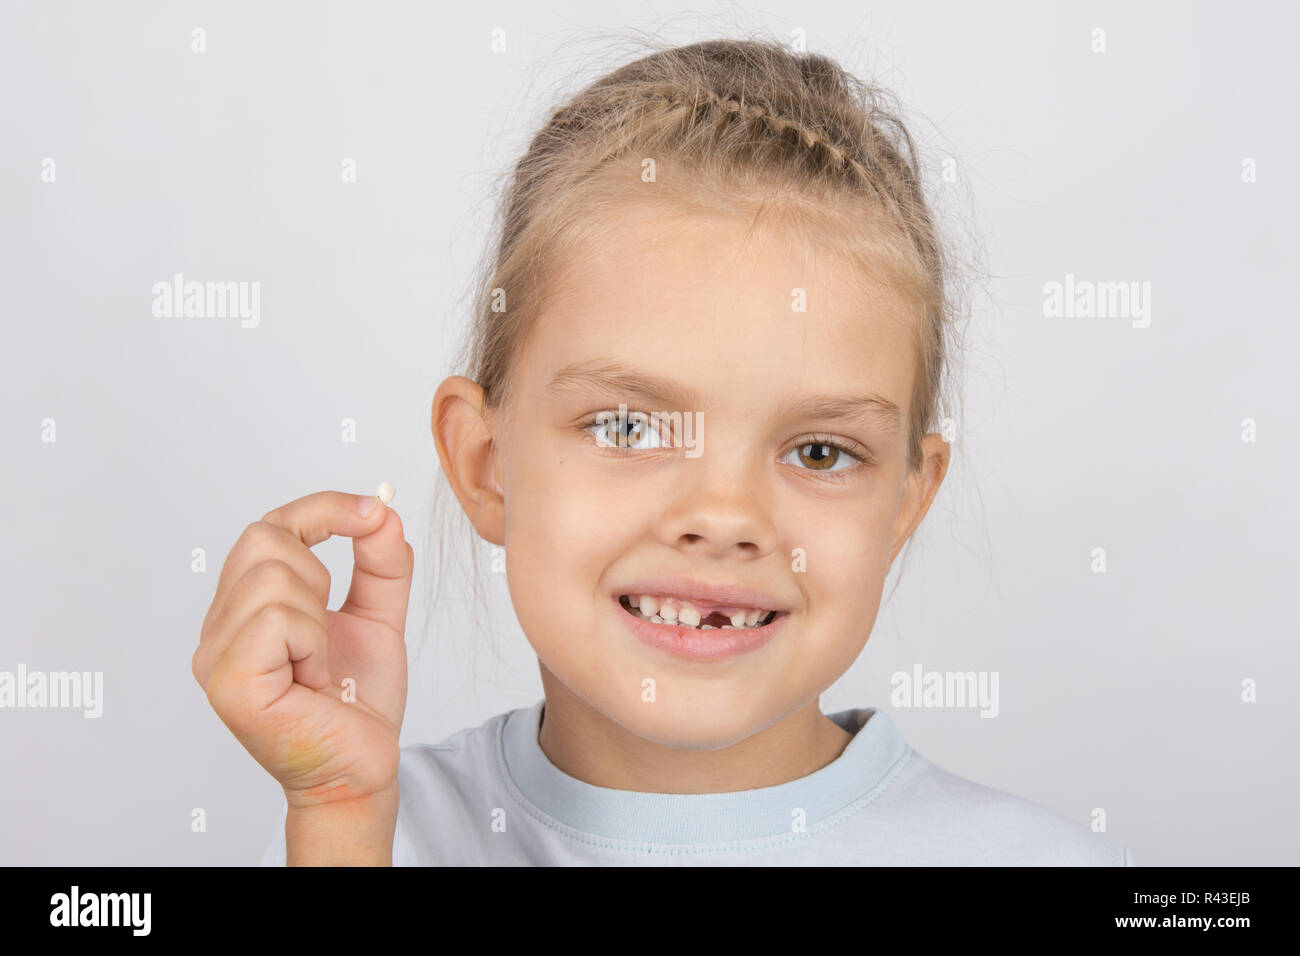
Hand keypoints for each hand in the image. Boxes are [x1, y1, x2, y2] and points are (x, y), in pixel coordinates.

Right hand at [192, 490, 412, 810]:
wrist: (362, 765)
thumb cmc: (358, 701)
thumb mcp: (379, 615)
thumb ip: (382, 563)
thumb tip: (381, 512)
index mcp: (245, 607)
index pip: (269, 526)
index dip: (322, 508)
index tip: (372, 512)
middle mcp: (218, 627)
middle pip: (264, 537)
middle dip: (319, 572)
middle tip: (329, 630)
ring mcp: (215, 655)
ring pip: (272, 577)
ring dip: (318, 619)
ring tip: (318, 664)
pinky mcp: (228, 682)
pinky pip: (276, 619)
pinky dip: (312, 642)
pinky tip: (311, 679)